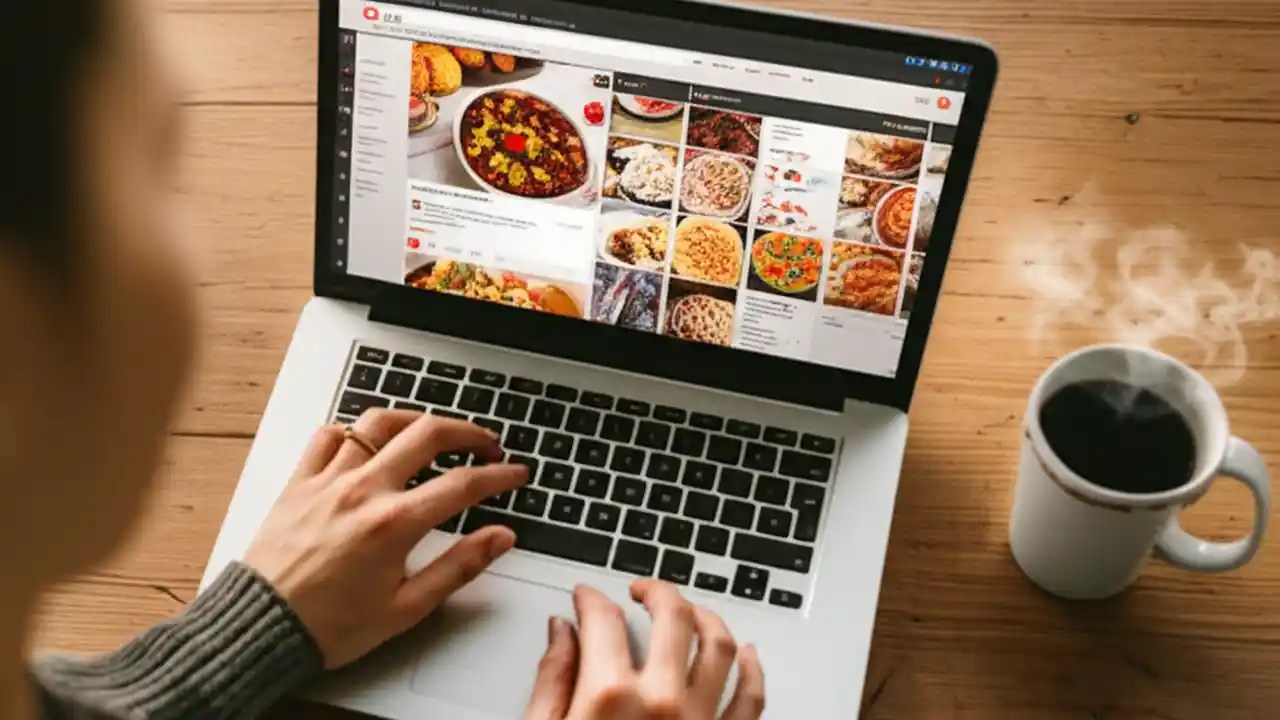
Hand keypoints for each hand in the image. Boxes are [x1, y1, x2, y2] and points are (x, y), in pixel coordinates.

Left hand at [244, 409, 527, 668]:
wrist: (262, 628)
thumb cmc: (329, 625)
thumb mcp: (407, 608)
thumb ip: (459, 566)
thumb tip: (499, 538)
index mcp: (395, 524)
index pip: (464, 484)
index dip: (499, 475)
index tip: (514, 474)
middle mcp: (363, 491)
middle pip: (428, 434)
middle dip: (468, 432)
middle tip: (486, 444)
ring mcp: (329, 481)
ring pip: (378, 422)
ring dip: (414, 419)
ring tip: (433, 430)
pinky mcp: (300, 482)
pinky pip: (328, 436)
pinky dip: (353, 431)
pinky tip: (367, 442)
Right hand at [525, 580, 765, 719]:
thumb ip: (552, 681)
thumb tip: (560, 634)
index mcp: (609, 695)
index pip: (602, 619)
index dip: (590, 598)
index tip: (586, 596)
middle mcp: (662, 701)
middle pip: (672, 617)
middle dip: (657, 591)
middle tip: (643, 589)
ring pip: (719, 646)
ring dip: (707, 618)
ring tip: (691, 611)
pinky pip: (750, 698)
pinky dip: (752, 670)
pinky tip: (747, 654)